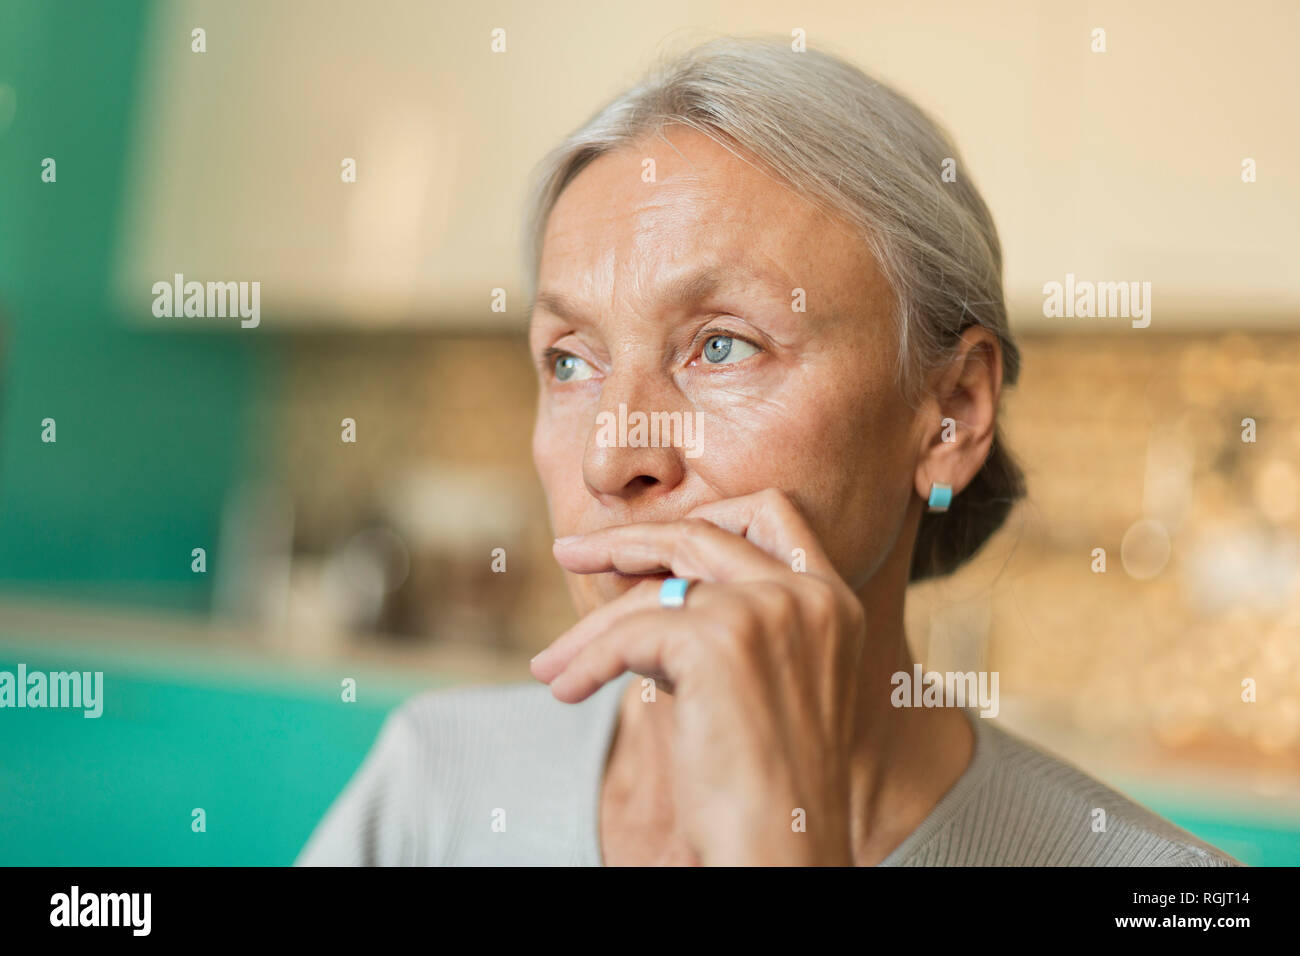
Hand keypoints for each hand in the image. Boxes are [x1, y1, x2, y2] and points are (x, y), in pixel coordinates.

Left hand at [529, 489, 866, 864]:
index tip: (648, 538)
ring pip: (654, 590)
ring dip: (591, 628)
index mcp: (832, 599)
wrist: (783, 849)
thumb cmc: (764, 783)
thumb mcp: (760, 681)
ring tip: (552, 663)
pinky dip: (588, 662)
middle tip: (570, 553)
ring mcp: (767, 611)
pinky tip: (567, 690)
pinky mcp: (719, 641)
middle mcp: (807, 594)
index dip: (705, 514)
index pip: (771, 512)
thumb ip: (725, 622)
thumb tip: (646, 588)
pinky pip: (629, 636)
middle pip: (702, 532)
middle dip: (627, 540)